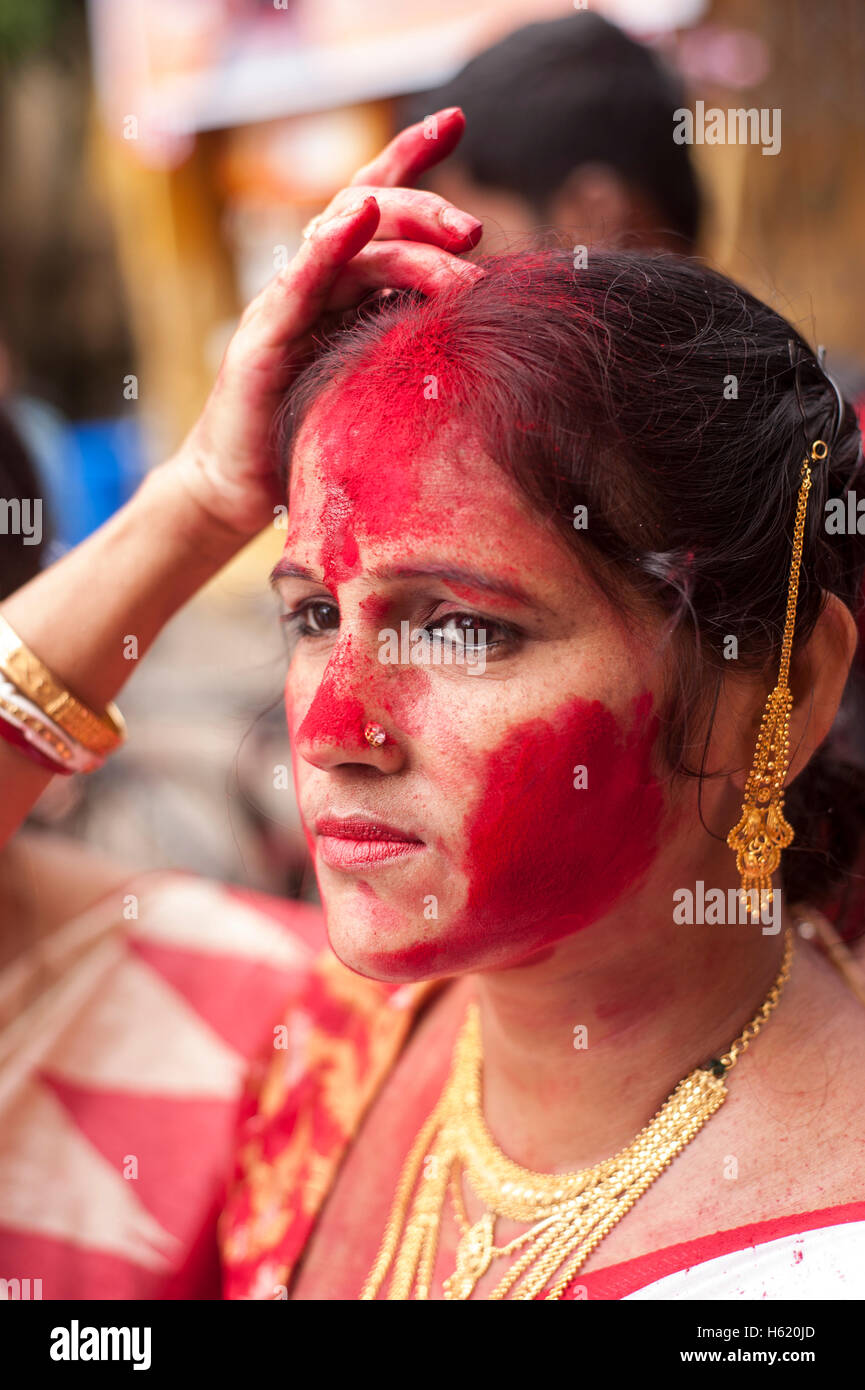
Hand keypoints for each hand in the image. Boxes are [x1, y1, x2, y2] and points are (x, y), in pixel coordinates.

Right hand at [166, 107, 483, 538]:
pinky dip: (327, 248)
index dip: (411, 159)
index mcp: (342, 288)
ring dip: (402, 230)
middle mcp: (312, 284)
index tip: (457, 120)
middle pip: (368, 213)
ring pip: (341, 240)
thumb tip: (482, 330)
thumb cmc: (312, 439)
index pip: (376, 206)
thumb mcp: (377, 385)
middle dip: (426, 208)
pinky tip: (358, 219)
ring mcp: (283, 306)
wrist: (238, 492)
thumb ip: (411, 345)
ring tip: (456, 235)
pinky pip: (296, 285)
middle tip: (476, 228)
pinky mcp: (261, 341)